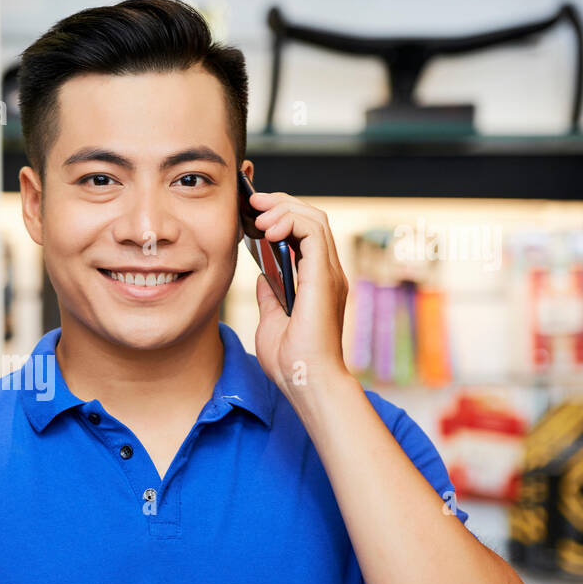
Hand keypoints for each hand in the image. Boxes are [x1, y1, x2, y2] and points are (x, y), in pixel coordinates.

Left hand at [247, 190, 350, 405]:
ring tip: (258, 213)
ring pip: (314, 220)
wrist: (306, 381)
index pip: (305, 234)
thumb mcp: (271, 321)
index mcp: (316, 282)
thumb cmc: (290, 360)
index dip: (281, 216)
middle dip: (281, 204)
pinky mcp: (325, 277)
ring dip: (284, 209)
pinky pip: (314, 233)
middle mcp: (328, 273)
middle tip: (253, 202)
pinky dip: (291, 222)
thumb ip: (271, 296)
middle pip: (311, 220)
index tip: (252, 213)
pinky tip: (268, 228)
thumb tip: (264, 277)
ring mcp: (329, 274)